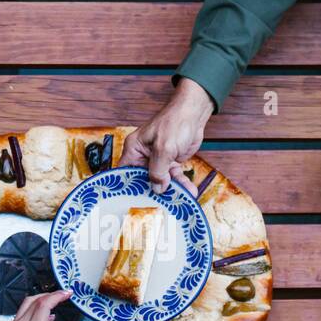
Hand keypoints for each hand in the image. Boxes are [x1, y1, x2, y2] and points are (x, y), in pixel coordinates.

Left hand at [0, 290, 80, 320]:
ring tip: (55, 302)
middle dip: (51, 295)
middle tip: (63, 295)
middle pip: (35, 300)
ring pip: (26, 304)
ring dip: (41, 300)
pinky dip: (33, 310)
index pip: (44, 305)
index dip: (57, 296)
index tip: (68, 293)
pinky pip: (22, 314)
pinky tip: (44, 318)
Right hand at [119, 77, 211, 192]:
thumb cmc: (175, 122)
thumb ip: (158, 169)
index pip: (125, 172)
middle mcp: (143, 156)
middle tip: (160, 207)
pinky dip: (182, 184)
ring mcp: (158, 160)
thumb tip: (157, 188)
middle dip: (152, 192)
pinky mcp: (171, 162)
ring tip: (179, 201)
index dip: (127, 187)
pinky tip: (189, 192)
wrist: (194, 114)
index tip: (133, 202)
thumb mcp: (164, 147)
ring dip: (172, 190)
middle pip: (143, 179)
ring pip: (161, 180)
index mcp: (134, 149)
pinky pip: (174, 177)